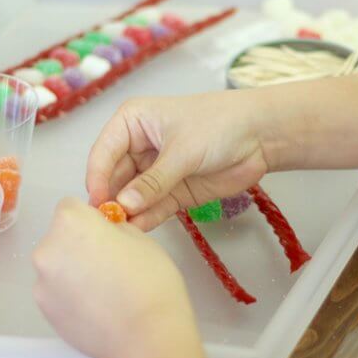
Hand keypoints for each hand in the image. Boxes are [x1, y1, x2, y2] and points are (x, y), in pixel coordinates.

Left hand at [32, 197, 195, 357]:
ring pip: (56, 268)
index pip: (71, 207)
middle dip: (78, 247)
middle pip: (59, 239)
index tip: (107, 236)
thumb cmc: (150, 282)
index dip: (90, 220)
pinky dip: (70, 299)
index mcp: (71, 222)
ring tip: (103, 294)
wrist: (146, 337)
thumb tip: (105, 234)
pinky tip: (96, 311)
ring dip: (72, 274)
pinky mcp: (44, 312)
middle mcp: (47, 248)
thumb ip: (114, 229)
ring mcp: (41, 283)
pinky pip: (56, 295)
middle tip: (108, 267)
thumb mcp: (141, 239)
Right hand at [85, 90, 273, 230]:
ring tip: (120, 233)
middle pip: (113, 179)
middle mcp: (137, 148)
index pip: (103, 154)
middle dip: (111, 201)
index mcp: (131, 124)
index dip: (97, 179)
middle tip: (108, 224)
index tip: (98, 204)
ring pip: (131, 198)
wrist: (260, 136)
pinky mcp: (172, 194)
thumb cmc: (219, 125)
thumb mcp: (182, 150)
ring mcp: (154, 173)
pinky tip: (137, 232)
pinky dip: (145, 220)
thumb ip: (153, 181)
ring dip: (127, 215)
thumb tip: (125, 205)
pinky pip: (152, 210)